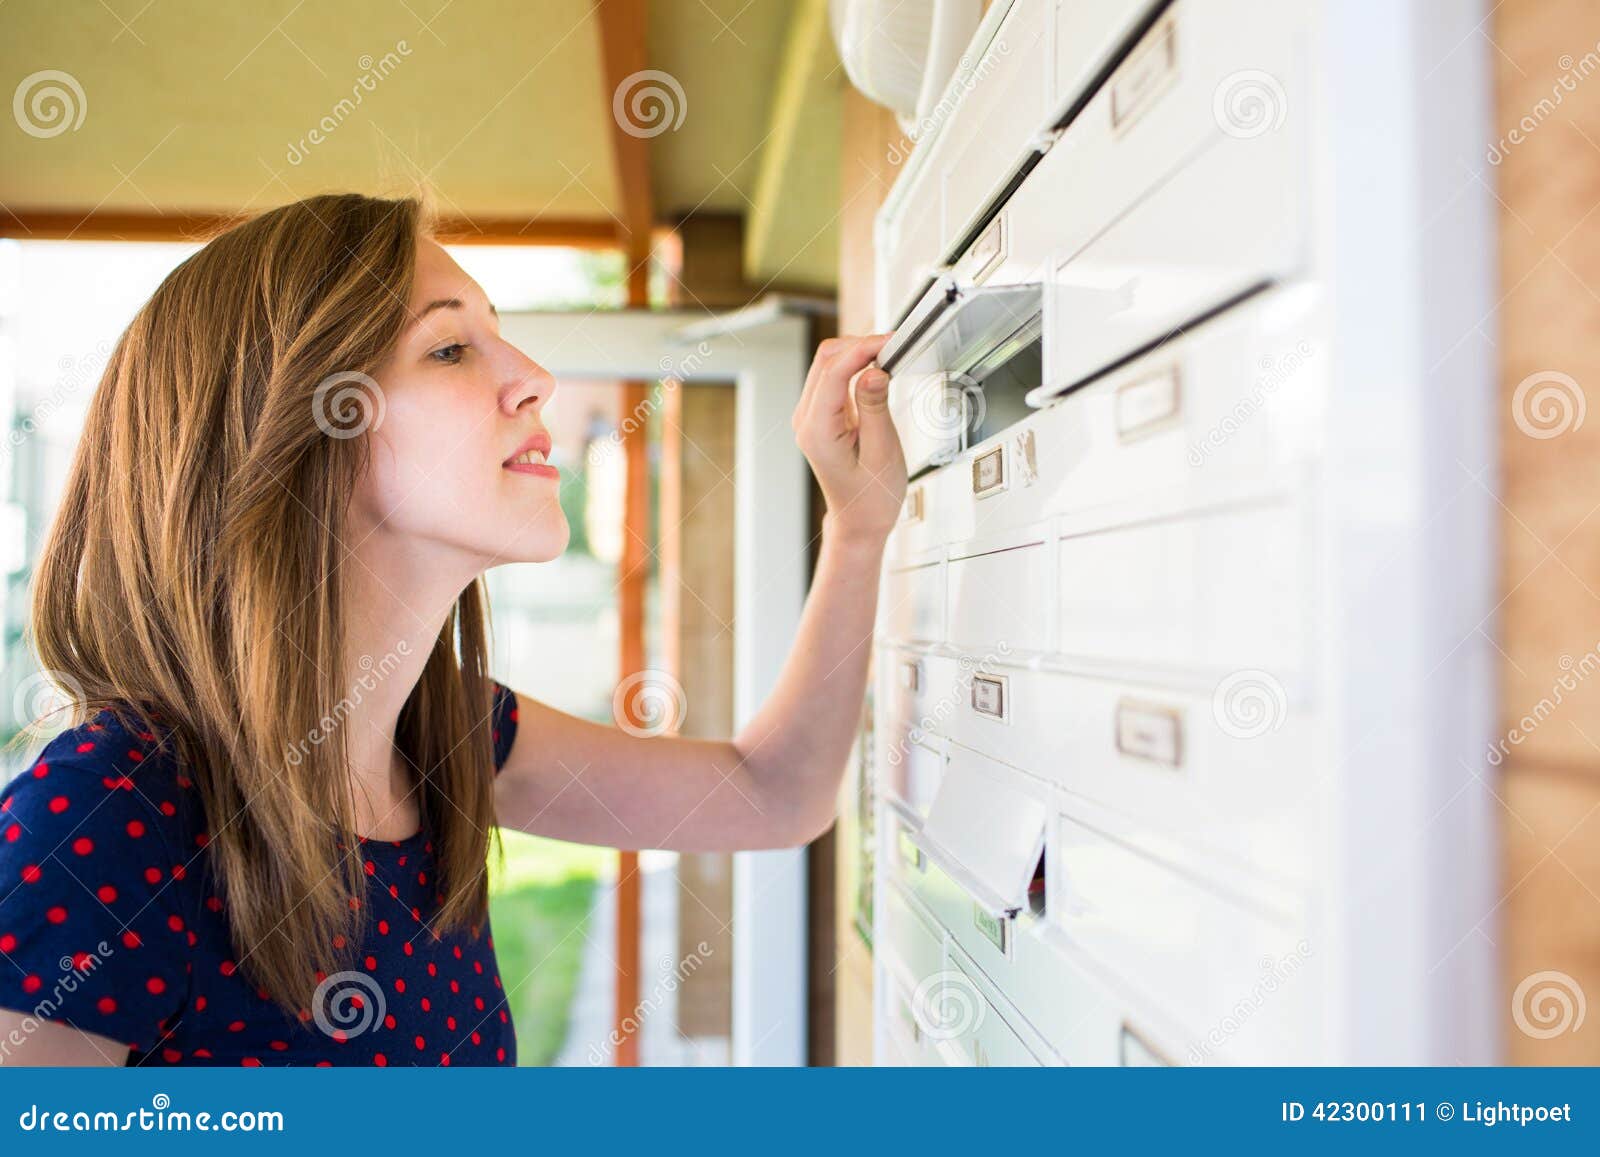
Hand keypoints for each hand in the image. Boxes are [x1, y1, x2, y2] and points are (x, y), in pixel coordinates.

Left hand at [790, 334, 907, 542]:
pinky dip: (855, 367)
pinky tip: (876, 369)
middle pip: (826, 360)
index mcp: (817, 431)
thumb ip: (875, 408)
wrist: (860, 521)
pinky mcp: (822, 415)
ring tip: (889, 355)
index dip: (862, 349)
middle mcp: (807, 421)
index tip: (889, 341)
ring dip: (857, 353)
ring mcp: (811, 417)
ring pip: (828, 365)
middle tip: (893, 346)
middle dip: (859, 345)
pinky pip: (834, 379)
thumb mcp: (882, 452)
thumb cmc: (871, 498)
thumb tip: (872, 371)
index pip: (833, 373)